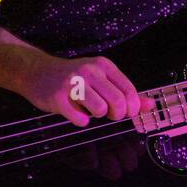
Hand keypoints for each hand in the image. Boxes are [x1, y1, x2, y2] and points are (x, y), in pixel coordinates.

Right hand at [0, 43, 154, 127]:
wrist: (36, 71)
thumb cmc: (73, 77)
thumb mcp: (101, 77)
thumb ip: (126, 91)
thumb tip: (150, 105)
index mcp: (104, 66)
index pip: (129, 91)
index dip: (131, 108)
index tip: (125, 112)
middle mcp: (90, 71)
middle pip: (118, 102)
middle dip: (117, 115)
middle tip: (108, 114)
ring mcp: (73, 84)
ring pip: (100, 111)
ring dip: (97, 116)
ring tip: (89, 109)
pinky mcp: (58, 98)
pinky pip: (80, 119)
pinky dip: (80, 121)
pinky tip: (74, 112)